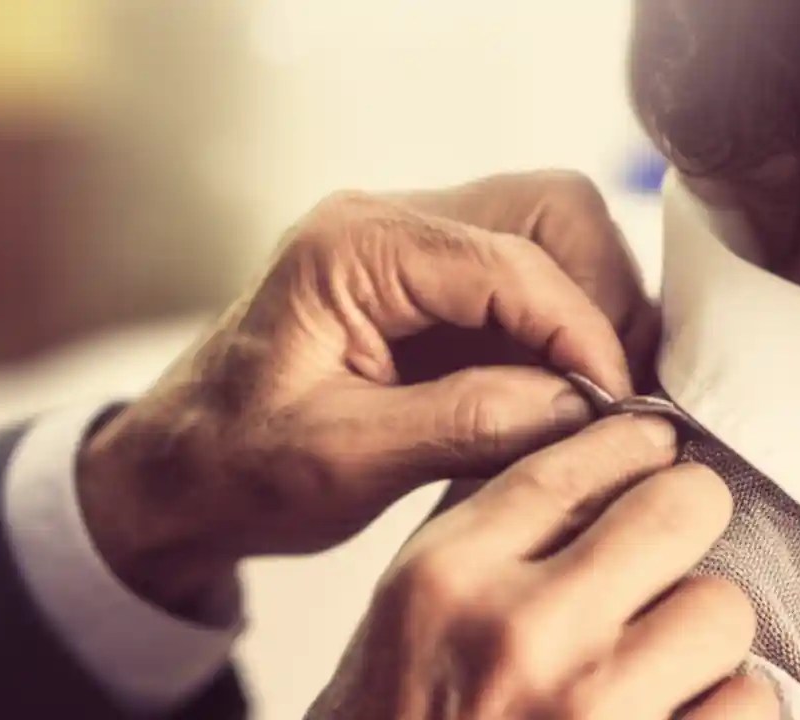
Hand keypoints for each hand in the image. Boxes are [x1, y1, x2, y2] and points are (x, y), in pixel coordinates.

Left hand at [79, 172, 654, 617]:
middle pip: (548, 213)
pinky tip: (566, 397)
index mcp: (350, 248)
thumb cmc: (234, 467)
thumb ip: (464, 423)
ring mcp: (410, 248)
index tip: (619, 406)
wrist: (180, 473)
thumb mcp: (341, 461)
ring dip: (589, 314)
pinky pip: (525, 281)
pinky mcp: (428, 287)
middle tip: (617, 397)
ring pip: (549, 238)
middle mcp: (385, 224)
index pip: (508, 260)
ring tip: (598, 403)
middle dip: (599, 301)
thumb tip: (581, 406)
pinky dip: (561, 332)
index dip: (581, 330)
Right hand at [310, 416, 776, 719]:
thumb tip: (587, 465)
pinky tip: (677, 709)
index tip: (654, 445)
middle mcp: (519, 634)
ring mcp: (590, 713)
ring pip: (722, 609)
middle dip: (687, 513)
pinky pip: (748, 704)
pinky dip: (724, 706)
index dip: (629, 443)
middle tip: (676, 534)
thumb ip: (487, 535)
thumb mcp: (403, 613)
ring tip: (665, 648)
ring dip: (702, 628)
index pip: (569, 467)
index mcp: (448, 578)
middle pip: (675, 511)